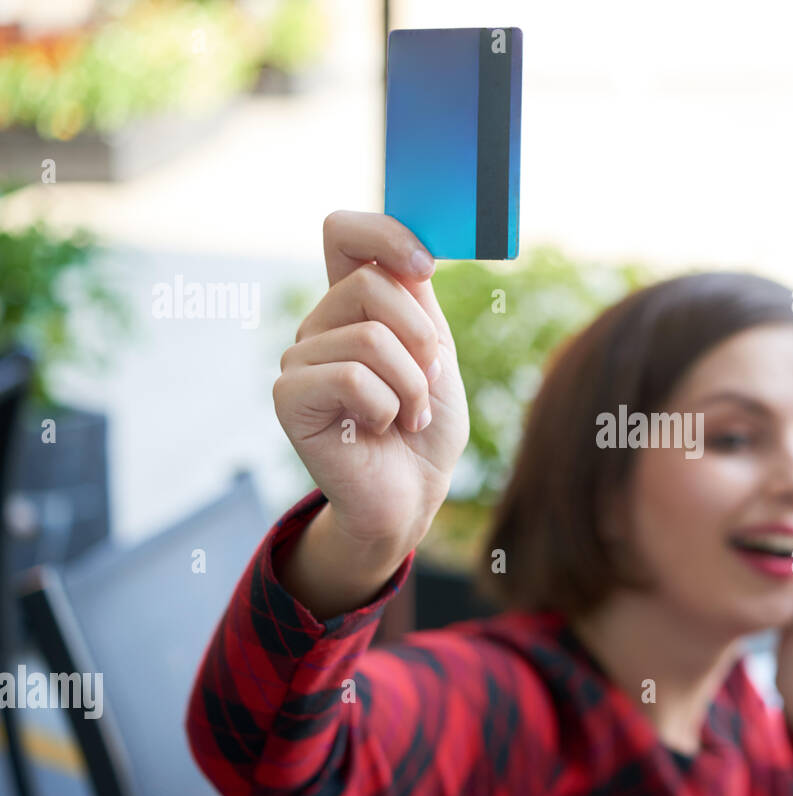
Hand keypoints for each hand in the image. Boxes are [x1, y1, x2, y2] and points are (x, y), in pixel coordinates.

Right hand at [273, 211, 469, 554]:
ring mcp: (299, 358)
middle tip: (425, 385)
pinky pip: (353, 377)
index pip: (345, 234)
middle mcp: (320, 324)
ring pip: (371, 337)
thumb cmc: (425, 426)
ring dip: (411, 385)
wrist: (413, 494)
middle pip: (372, 283)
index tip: (426, 267)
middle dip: (422, 340)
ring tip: (407, 415)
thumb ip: (418, 300)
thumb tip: (411, 248)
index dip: (384, 233)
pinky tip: (380, 430)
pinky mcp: (288, 396)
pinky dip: (386, 408)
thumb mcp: (435, 353)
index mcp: (354, 306)